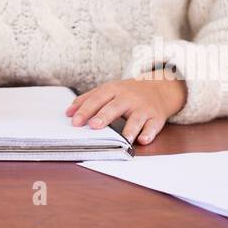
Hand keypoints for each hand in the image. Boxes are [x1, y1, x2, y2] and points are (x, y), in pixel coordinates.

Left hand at [66, 71, 187, 145]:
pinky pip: (153, 126)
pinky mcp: (156, 118)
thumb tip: (68, 112)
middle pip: (115, 107)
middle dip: (104, 116)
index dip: (86, 110)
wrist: (159, 88)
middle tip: (93, 126)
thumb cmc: (128, 92)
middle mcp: (128, 98)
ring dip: (129, 129)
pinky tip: (142, 140)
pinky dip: (149, 133)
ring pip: (136, 118)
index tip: (75, 121)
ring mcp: (143, 108)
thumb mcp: (109, 90)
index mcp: (114, 90)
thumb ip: (88, 99)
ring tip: (123, 139)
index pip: (97, 99)